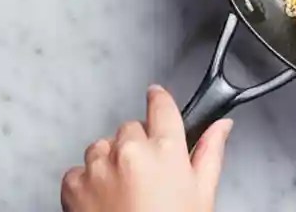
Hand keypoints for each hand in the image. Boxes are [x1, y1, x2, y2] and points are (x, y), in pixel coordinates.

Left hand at [61, 85, 231, 211]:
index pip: (161, 106)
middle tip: (148, 172)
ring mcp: (98, 167)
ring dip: (111, 159)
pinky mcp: (74, 185)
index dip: (159, 100)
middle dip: (138, 143)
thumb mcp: (202, 194)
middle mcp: (130, 151)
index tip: (156, 96)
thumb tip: (221, 127)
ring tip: (125, 189)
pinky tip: (105, 199)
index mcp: (165, 149)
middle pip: (131, 127)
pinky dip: (88, 180)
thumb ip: (210, 153)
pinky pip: (78, 170)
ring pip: (102, 145)